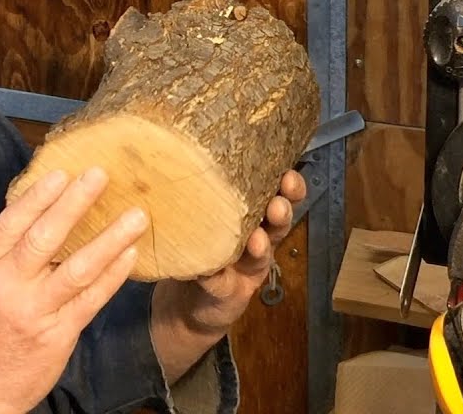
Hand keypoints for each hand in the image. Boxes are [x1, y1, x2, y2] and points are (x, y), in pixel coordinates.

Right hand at [0, 168, 148, 413]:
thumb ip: (3, 256)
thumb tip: (42, 214)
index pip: (10, 224)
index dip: (37, 197)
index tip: (62, 173)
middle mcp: (4, 287)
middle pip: (43, 238)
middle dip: (74, 203)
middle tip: (101, 175)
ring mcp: (32, 312)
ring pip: (76, 268)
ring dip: (109, 238)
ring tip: (135, 216)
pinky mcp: (57, 335)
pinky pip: (90, 299)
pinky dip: (112, 275)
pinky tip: (129, 255)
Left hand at [151, 169, 306, 378]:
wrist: (185, 303)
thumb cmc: (193, 245)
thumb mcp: (196, 214)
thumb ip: (195, 192)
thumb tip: (174, 158)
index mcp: (253, 213)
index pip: (278, 192)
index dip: (288, 185)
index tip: (288, 172)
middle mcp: (257, 238)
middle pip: (279, 220)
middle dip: (282, 210)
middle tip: (277, 203)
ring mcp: (247, 267)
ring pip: (263, 251)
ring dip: (261, 244)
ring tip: (257, 239)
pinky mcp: (229, 292)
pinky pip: (224, 282)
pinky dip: (218, 275)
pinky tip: (214, 270)